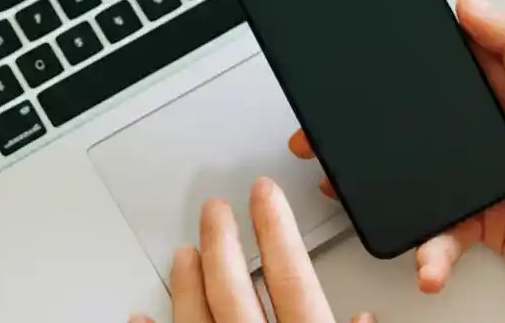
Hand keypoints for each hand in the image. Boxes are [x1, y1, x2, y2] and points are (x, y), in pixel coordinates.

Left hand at [131, 177, 375, 322]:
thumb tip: (364, 318)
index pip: (291, 277)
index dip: (278, 228)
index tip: (266, 194)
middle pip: (234, 289)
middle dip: (223, 242)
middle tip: (216, 210)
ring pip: (198, 319)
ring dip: (188, 283)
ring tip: (184, 252)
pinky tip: (140, 314)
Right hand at [289, 0, 504, 313]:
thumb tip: (470, 2)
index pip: (453, 59)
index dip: (415, 57)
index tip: (374, 54)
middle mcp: (497, 128)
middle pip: (423, 118)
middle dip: (379, 128)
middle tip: (338, 132)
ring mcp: (486, 178)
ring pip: (420, 176)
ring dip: (392, 190)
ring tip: (356, 191)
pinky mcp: (484, 224)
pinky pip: (440, 231)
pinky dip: (430, 246)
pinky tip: (428, 251)